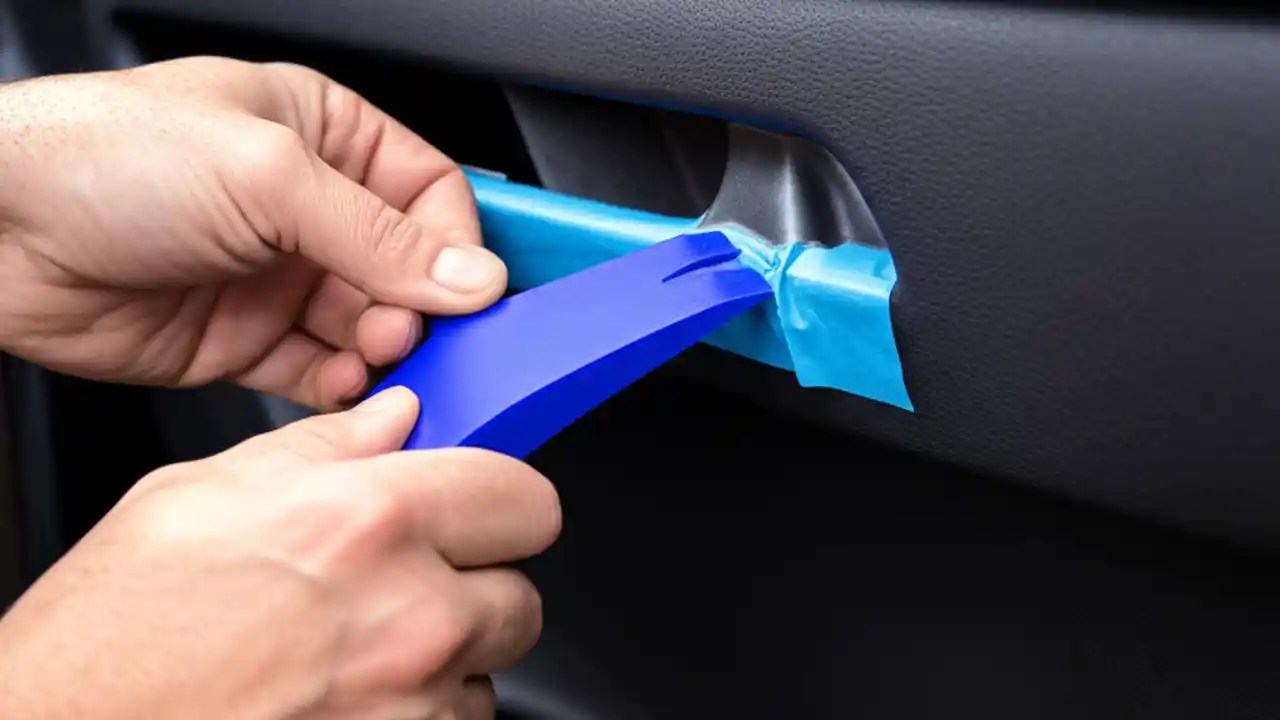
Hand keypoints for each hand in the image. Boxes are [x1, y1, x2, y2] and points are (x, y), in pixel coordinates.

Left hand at [0, 56, 506, 408]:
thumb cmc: (103, 154)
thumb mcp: (266, 176)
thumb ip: (378, 235)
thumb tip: (470, 276)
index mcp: (323, 136)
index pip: (431, 193)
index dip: (458, 245)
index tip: (474, 292)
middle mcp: (306, 209)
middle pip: (408, 270)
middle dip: (421, 308)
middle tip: (418, 334)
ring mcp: (275, 278)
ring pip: (369, 327)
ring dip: (385, 352)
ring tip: (380, 359)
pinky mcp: (245, 339)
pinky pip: (319, 372)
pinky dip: (342, 386)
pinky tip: (345, 384)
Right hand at [0, 386, 560, 718]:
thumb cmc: (114, 633)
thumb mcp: (203, 495)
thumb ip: (324, 449)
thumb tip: (394, 418)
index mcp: (371, 523)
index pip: (525, 496)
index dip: (498, 499)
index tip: (475, 505)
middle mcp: (412, 618)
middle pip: (522, 590)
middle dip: (477, 579)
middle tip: (409, 577)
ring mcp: (413, 705)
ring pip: (491, 665)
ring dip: (449, 653)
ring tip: (360, 645)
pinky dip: (423, 710)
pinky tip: (349, 693)